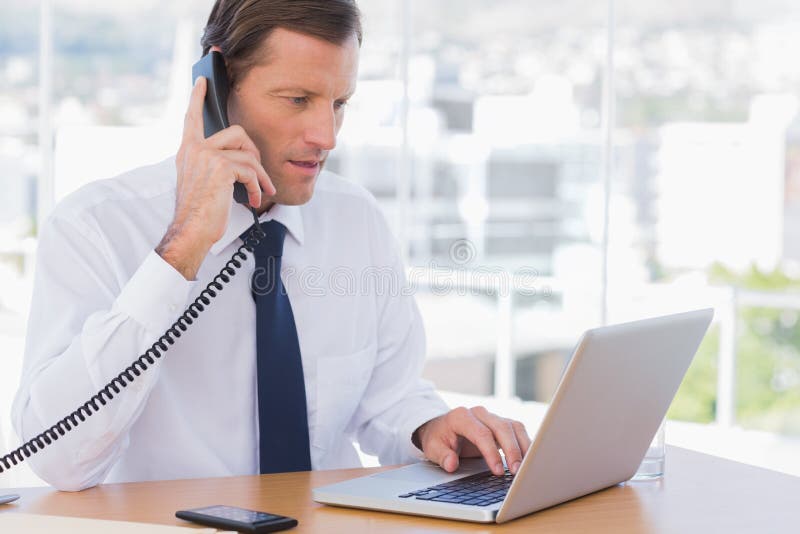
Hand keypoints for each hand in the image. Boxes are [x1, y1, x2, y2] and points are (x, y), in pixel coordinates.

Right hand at [156, 75, 275, 279]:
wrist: (191, 231)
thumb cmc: (199, 214)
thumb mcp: (202, 184)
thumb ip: (213, 166)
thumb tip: (239, 163)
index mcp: (187, 151)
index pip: (192, 119)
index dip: (198, 98)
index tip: (202, 81)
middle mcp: (194, 149)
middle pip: (237, 133)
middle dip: (254, 154)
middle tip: (259, 174)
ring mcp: (206, 156)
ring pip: (248, 153)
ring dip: (260, 175)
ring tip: (262, 192)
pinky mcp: (221, 167)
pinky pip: (251, 170)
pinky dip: (258, 186)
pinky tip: (254, 199)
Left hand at [413, 406, 531, 475]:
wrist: (441, 428)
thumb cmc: (438, 438)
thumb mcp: (432, 448)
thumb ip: (442, 456)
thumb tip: (451, 464)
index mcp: (461, 416)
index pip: (481, 433)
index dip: (491, 452)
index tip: (498, 471)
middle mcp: (479, 413)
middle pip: (502, 427)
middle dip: (512, 450)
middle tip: (516, 471)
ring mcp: (492, 417)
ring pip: (514, 427)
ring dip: (522, 447)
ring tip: (526, 468)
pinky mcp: (501, 424)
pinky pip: (517, 431)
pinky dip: (525, 444)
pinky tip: (529, 459)